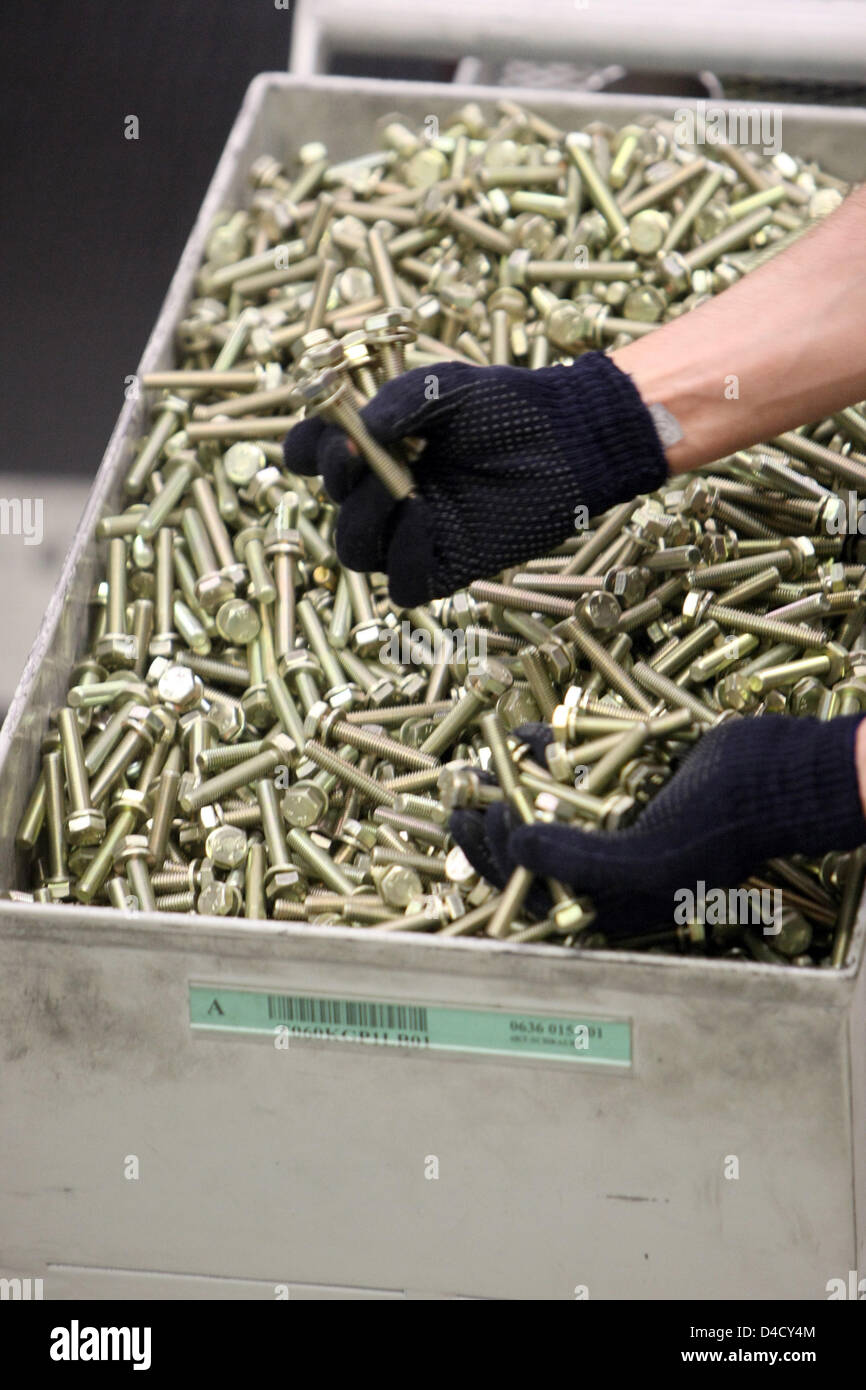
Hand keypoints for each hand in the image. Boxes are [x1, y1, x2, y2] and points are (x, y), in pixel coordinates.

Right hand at [283, 353, 666, 605]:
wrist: (568, 437)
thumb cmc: (506, 407)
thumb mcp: (444, 388)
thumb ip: (397, 404)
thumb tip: (359, 433)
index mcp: (374, 448)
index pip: (313, 457)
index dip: (306, 448)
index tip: (323, 430)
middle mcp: (384, 493)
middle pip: (332, 505)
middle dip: (336, 478)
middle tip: (358, 451)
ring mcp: (412, 533)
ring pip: (356, 549)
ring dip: (363, 518)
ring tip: (397, 487)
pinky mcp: (444, 566)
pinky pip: (401, 582)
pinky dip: (401, 555)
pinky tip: (423, 518)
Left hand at [450, 715, 865, 935]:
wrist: (777, 774)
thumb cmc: (719, 827)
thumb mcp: (646, 857)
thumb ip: (577, 860)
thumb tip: (514, 845)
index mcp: (614, 901)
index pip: (535, 891)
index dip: (492, 861)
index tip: (468, 823)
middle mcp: (611, 866)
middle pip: (533, 848)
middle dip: (495, 819)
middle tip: (466, 790)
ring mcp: (619, 821)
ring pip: (547, 806)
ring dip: (515, 782)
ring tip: (489, 760)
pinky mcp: (628, 781)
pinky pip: (576, 771)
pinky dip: (550, 753)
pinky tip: (530, 735)